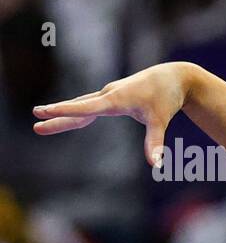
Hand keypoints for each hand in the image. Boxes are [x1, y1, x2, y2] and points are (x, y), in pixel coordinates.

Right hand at [32, 62, 192, 167]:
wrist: (173, 77)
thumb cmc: (166, 97)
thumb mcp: (161, 120)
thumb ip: (155, 141)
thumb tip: (155, 164)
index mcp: (116, 99)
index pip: (87, 108)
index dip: (65, 111)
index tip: (44, 111)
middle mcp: (109, 95)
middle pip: (79, 108)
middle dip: (58, 115)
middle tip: (35, 121)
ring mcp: (110, 95)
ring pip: (82, 106)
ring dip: (63, 113)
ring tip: (42, 121)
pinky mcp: (113, 97)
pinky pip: (90, 106)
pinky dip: (77, 112)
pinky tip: (67, 118)